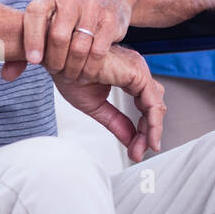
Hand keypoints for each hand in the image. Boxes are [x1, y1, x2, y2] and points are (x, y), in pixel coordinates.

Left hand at [0, 0, 132, 83]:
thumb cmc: (71, 18)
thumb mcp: (47, 25)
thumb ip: (24, 50)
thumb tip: (7, 75)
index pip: (35, 14)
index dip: (32, 39)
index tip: (34, 61)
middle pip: (58, 35)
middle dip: (54, 61)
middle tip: (55, 71)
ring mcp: (93, 7)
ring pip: (79, 47)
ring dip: (72, 68)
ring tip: (69, 76)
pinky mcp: (110, 20)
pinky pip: (98, 51)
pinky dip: (90, 68)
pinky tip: (85, 74)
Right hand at [52, 45, 165, 161]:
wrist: (58, 61)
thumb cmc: (71, 74)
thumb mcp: (97, 106)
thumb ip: (116, 122)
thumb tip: (131, 140)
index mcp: (128, 75)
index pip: (145, 105)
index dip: (144, 129)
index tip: (135, 149)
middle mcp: (136, 70)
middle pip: (154, 106)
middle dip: (148, 132)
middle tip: (137, 152)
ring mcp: (138, 69)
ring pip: (156, 104)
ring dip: (151, 130)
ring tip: (142, 149)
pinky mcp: (136, 72)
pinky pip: (152, 101)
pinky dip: (152, 121)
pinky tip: (148, 136)